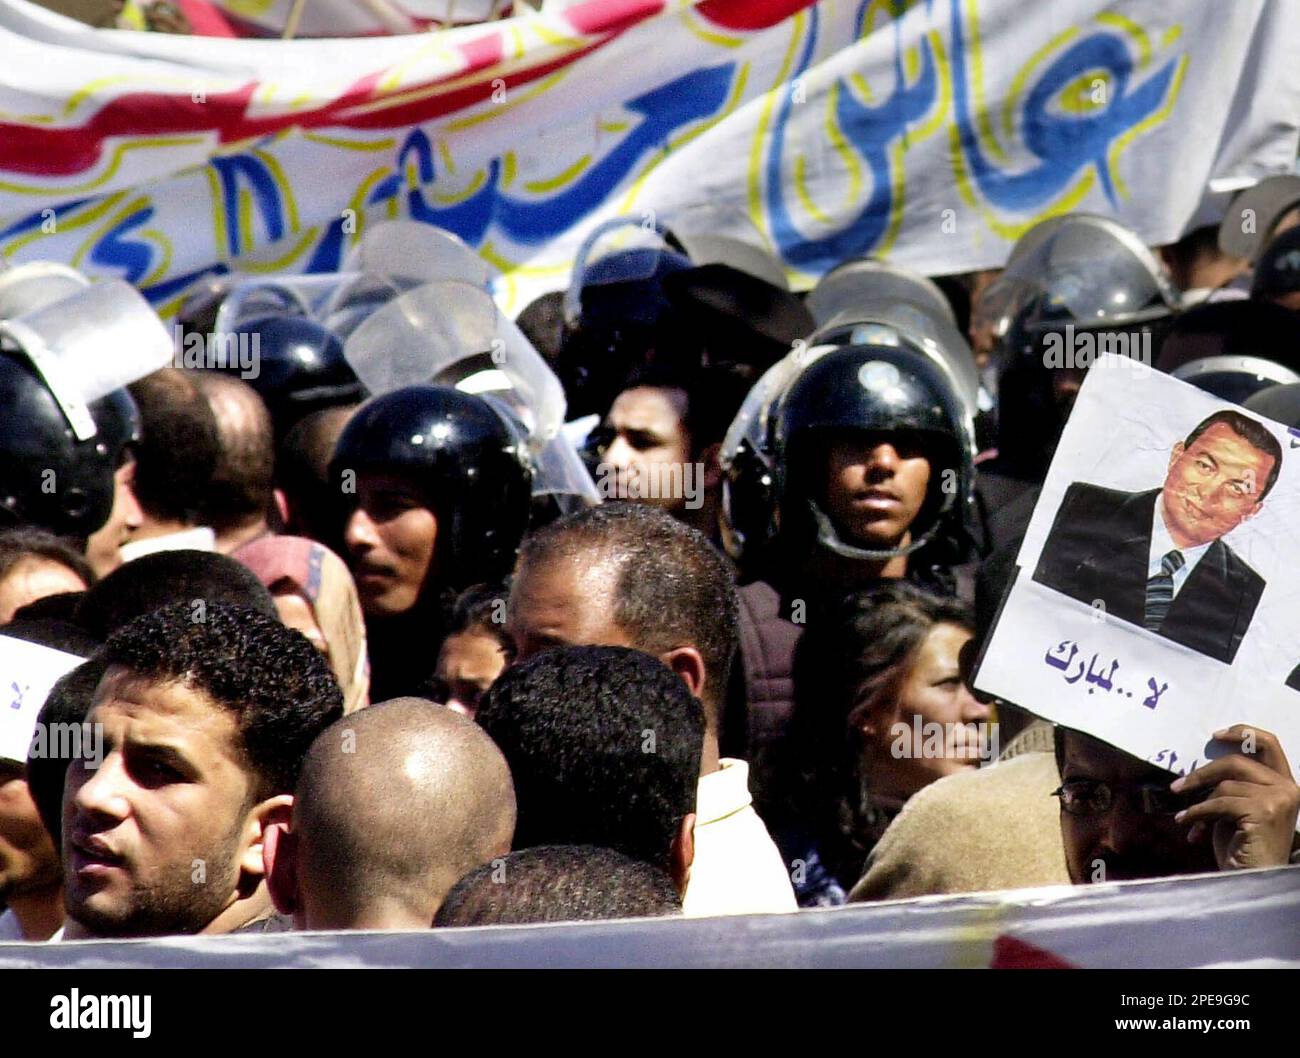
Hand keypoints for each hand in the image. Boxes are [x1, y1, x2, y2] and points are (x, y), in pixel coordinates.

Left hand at [1171, 725, 1299, 870]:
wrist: (1254, 880)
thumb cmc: (1243, 847)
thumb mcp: (1237, 809)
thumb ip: (1232, 786)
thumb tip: (1198, 770)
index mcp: (1285, 784)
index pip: (1270, 744)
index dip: (1243, 733)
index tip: (1215, 735)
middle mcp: (1288, 789)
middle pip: (1236, 762)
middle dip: (1202, 774)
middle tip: (1177, 787)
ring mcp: (1279, 799)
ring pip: (1224, 785)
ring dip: (1199, 803)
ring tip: (1187, 819)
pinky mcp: (1265, 811)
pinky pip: (1219, 803)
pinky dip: (1197, 814)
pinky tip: (1188, 825)